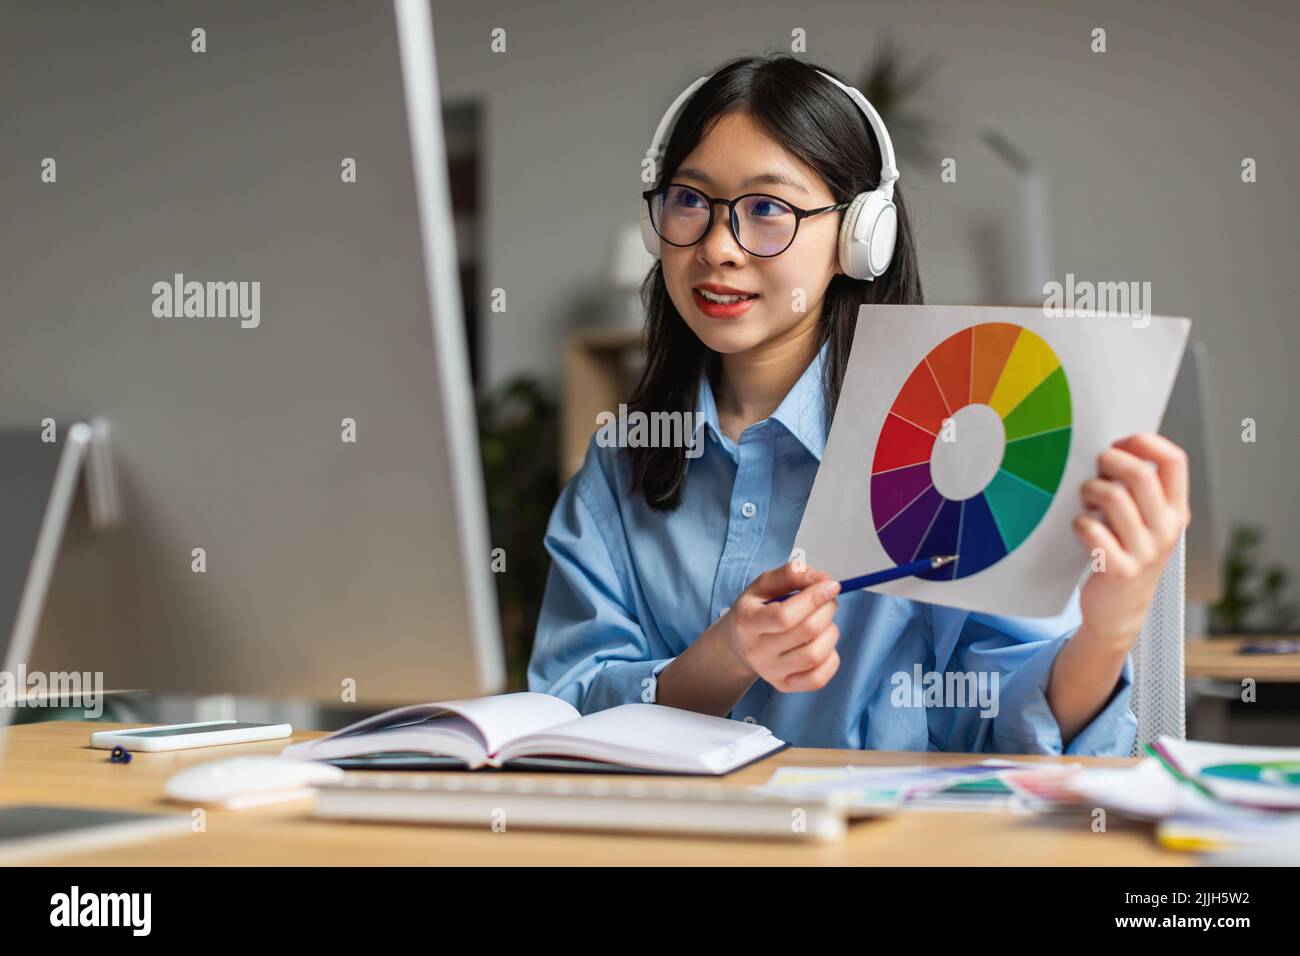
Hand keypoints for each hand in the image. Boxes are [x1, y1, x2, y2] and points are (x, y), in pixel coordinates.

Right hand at [721, 562, 841, 691]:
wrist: (739, 644)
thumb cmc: (756, 609)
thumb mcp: (764, 584)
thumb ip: (791, 574)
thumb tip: (823, 579)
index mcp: (748, 622)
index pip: (784, 616)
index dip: (813, 599)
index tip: (831, 585)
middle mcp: (757, 651)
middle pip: (806, 633)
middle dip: (827, 610)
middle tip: (829, 600)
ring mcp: (771, 672)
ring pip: (815, 656)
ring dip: (830, 632)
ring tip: (825, 621)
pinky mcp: (784, 686)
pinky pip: (818, 679)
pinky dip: (831, 659)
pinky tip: (824, 644)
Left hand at [1072, 433, 1190, 646]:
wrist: (1119, 613)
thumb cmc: (1126, 555)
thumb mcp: (1146, 523)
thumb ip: (1140, 491)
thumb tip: (1112, 450)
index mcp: (1176, 511)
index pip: (1175, 460)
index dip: (1144, 442)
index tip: (1121, 444)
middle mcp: (1166, 530)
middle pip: (1139, 474)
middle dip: (1108, 461)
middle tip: (1095, 471)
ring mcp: (1145, 551)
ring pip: (1113, 498)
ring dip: (1090, 491)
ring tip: (1086, 501)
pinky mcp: (1119, 570)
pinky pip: (1092, 530)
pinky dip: (1080, 523)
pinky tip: (1081, 527)